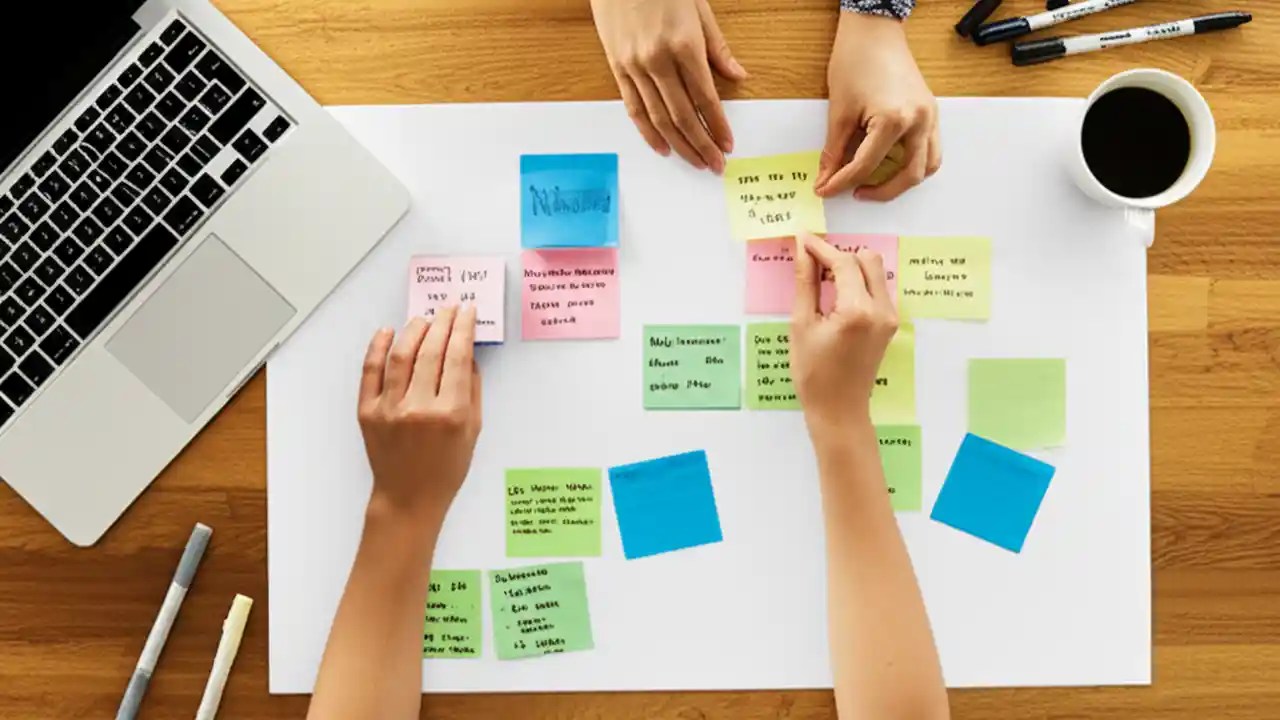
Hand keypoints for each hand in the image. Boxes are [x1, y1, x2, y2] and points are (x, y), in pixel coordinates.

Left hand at [357, 305, 482, 523]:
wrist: (409, 497)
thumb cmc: (446, 469)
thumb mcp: (473, 430)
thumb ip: (471, 389)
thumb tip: (467, 352)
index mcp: (451, 414)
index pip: (458, 357)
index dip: (463, 328)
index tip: (466, 312)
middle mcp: (419, 408)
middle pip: (431, 350)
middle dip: (442, 323)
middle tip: (448, 308)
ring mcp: (390, 409)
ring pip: (400, 354)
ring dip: (413, 330)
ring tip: (423, 319)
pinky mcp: (367, 412)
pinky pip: (370, 371)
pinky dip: (377, 347)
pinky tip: (388, 332)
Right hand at [591, 0, 747, 172]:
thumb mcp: (699, 8)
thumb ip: (717, 46)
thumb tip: (738, 75)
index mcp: (684, 44)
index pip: (706, 97)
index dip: (718, 125)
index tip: (728, 144)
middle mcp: (658, 60)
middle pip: (683, 114)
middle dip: (701, 144)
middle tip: (715, 164)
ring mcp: (635, 66)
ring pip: (659, 117)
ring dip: (679, 144)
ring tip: (695, 162)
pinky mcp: (618, 67)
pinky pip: (634, 107)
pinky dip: (648, 131)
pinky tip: (662, 147)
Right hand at [789, 233, 897, 442]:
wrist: (838, 408)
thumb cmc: (813, 373)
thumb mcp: (802, 325)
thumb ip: (806, 283)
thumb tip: (802, 250)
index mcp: (857, 311)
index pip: (843, 263)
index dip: (821, 248)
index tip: (803, 239)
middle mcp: (881, 310)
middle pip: (867, 259)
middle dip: (839, 254)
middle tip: (813, 261)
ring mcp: (890, 317)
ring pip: (875, 272)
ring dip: (851, 267)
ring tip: (823, 280)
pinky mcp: (890, 323)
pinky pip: (877, 289)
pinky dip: (858, 282)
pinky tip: (836, 295)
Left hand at [815, 13, 940, 200]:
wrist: (874, 32)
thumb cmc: (856, 61)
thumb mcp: (839, 111)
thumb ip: (834, 151)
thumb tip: (827, 177)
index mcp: (895, 120)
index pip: (867, 166)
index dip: (842, 182)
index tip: (826, 189)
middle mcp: (920, 120)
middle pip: (909, 175)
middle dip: (881, 191)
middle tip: (854, 193)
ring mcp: (930, 116)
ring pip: (928, 165)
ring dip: (904, 180)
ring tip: (875, 182)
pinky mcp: (931, 111)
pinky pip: (930, 148)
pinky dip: (914, 162)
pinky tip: (890, 162)